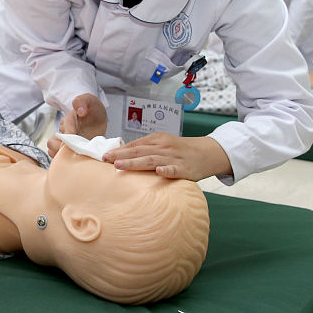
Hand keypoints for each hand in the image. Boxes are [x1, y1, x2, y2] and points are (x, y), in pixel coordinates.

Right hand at [46, 94, 107, 155]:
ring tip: (75, 158)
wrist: (96, 120)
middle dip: (60, 148)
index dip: (68, 132)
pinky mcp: (68, 150)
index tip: (73, 136)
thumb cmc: (92, 110)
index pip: (65, 126)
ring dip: (61, 156)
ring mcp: (65, 142)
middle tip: (74, 152)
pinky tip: (78, 162)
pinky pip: (61, 158)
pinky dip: (66, 161)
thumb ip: (83, 101)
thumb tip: (80, 110)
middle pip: (52, 142)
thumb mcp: (90, 100)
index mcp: (68, 119)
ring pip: (54, 151)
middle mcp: (63, 131)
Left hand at [102, 134, 231, 180]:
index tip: (104, 155)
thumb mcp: (163, 145)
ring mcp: (174, 158)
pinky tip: (159, 172)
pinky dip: (166, 170)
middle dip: (121, 155)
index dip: (119, 150)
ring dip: (135, 162)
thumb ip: (146, 149)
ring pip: (152, 160)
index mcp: (157, 140)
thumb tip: (124, 154)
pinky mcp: (185, 168)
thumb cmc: (181, 150)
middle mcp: (164, 147)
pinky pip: (174, 169)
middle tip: (105, 159)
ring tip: (120, 165)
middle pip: (139, 151)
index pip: (135, 145)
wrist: (208, 152)